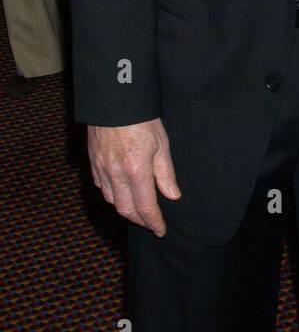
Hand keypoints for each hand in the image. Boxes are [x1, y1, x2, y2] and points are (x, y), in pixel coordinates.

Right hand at [87, 118, 180, 235]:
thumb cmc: (142, 120)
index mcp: (136, 171)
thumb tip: (172, 196)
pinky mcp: (93, 162)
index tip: (160, 230)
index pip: (145, 207)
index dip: (153, 222)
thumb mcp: (161, 144)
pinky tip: (119, 193)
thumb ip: (165, 173)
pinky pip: (100, 187)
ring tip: (137, 210)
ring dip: (124, 209)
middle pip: (126, 209)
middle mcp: (116, 175)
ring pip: (111, 200)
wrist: (115, 101)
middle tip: (150, 223)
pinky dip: (111, 195)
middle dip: (139, 220)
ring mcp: (102, 169)